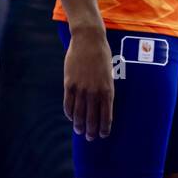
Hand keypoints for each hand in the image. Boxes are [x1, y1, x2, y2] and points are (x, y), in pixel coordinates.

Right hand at [62, 24, 113, 140]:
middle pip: (92, 118)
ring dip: (79, 125)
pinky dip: (69, 113)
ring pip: (79, 114)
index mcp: (108, 90)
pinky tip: (71, 117)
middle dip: (92, 131)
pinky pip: (68, 104)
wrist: (89, 39)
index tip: (103, 135)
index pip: (106, 116)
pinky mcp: (69, 84)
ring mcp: (81, 88)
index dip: (104, 128)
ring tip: (80, 131)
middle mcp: (94, 92)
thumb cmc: (102, 56)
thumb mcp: (109, 74)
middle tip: (90, 138)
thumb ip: (105, 90)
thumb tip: (101, 106)